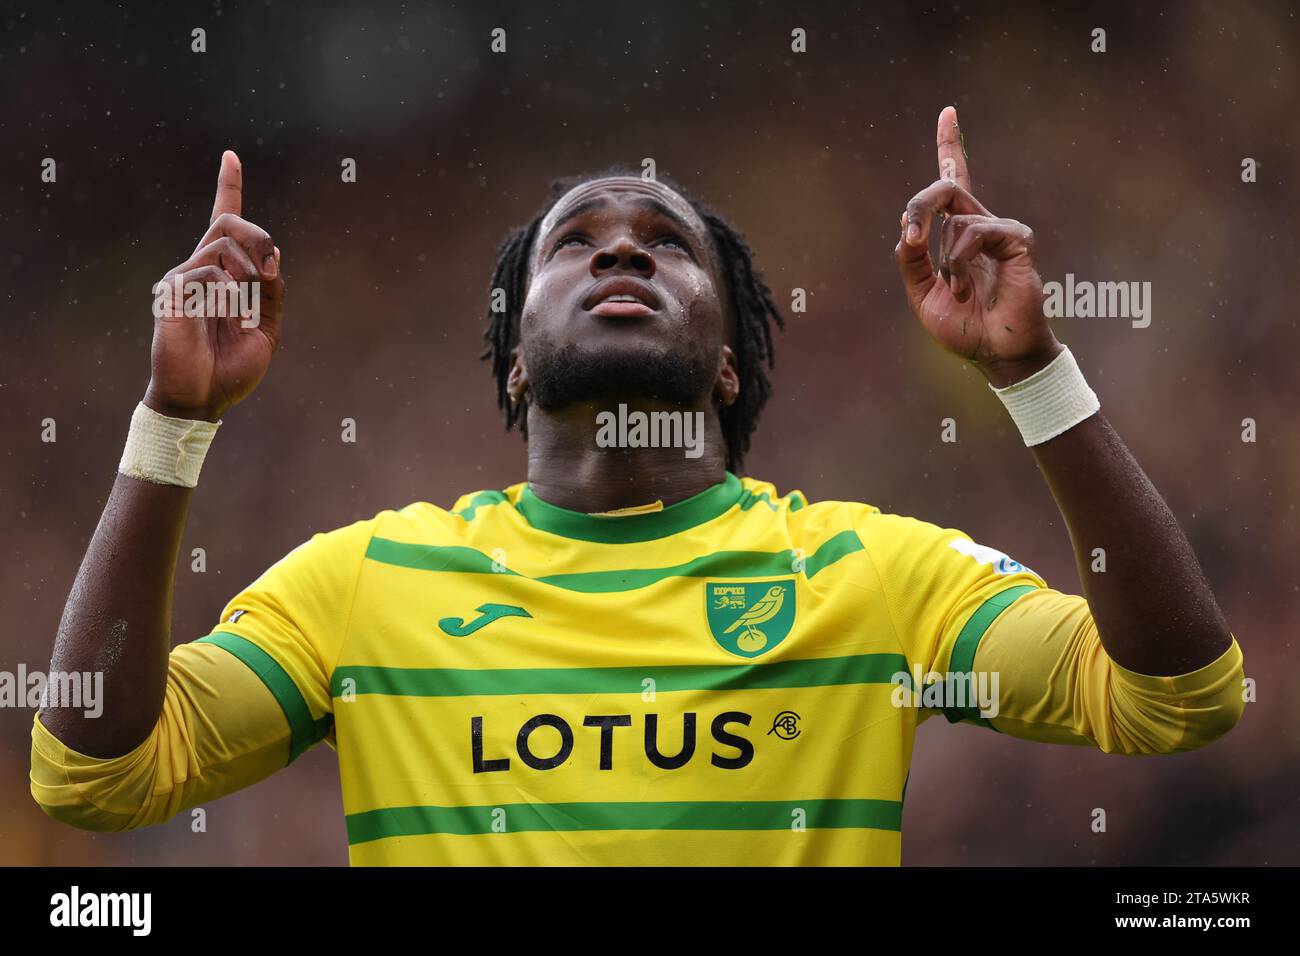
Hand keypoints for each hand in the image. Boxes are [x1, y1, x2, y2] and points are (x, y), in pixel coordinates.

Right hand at [144, 151, 284, 420]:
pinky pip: (208, 272)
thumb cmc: (231, 369)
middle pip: (227, 221)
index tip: (231, 155)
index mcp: (224, 275)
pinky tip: (228, 314)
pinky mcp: (172, 293)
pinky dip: (228, 291)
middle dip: (257, 235)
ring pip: (222, 244)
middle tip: (271, 272)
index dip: (229, 186)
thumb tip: (275, 253)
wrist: (203, 400)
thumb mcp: (267, 330)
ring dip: (248, 271)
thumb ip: (273, 294)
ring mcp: (184, 278)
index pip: (224, 222)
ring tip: (246, 308)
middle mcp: (201, 269)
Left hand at [894, 107, 1060, 386]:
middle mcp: (980, 225)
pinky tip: (966, 286)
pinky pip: (974, 231)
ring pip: (955, 217)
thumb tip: (904, 229)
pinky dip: (960, 261)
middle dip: (920, 206)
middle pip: (946, 187)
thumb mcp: (922, 295)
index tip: (948, 111)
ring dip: (945, 261)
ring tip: (958, 291)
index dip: (951, 145)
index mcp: (958, 235)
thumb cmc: (965, 328)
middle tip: (911, 236)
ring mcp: (1001, 229)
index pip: (953, 182)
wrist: (995, 354)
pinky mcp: (1017, 239)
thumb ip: (911, 262)